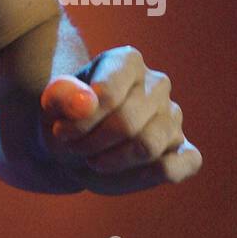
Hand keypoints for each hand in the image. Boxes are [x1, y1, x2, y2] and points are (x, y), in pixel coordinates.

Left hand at [37, 46, 202, 193]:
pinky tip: (127, 172)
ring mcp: (174, 117)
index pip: (109, 94)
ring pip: (149, 145)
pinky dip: (150, 175)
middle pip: (127, 123)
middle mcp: (157, 84)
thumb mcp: (51, 105)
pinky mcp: (186, 150)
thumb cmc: (66, 119)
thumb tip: (88, 101)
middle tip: (76, 149)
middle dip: (94, 144)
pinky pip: (183, 165)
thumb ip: (62, 96)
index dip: (81, 123)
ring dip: (113, 161)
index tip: (61, 132)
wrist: (75, 145)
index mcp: (127, 62)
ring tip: (94, 159)